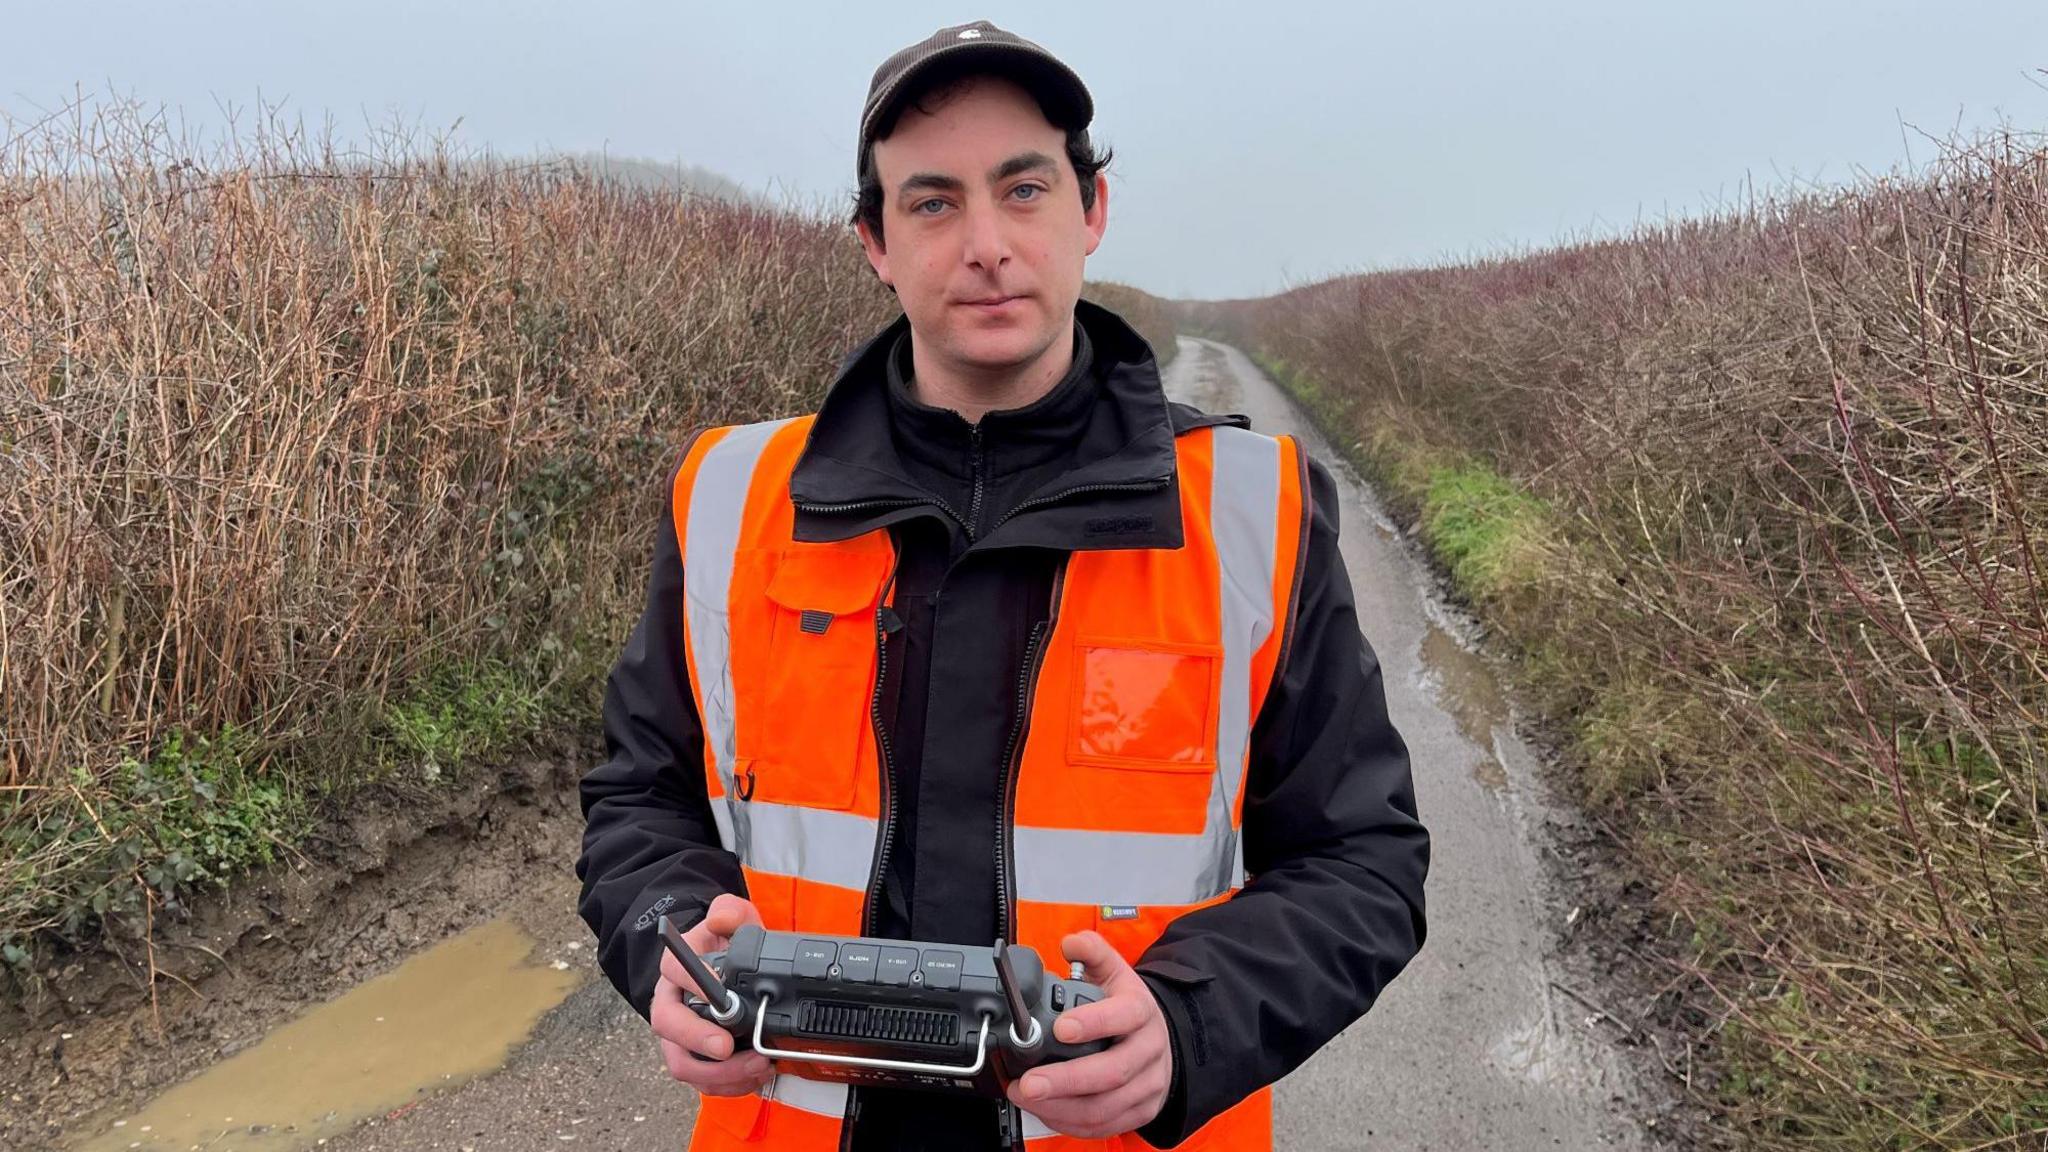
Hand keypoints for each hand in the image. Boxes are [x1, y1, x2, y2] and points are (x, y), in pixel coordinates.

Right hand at [650, 893, 773, 1095]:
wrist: (721, 970)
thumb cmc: (724, 947)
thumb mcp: (732, 919)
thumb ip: (729, 912)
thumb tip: (721, 920)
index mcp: (676, 967)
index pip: (673, 970)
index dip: (693, 982)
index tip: (719, 991)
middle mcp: (671, 1004)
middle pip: (668, 1026)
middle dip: (696, 1040)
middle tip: (726, 1047)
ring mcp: (680, 1036)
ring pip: (683, 1062)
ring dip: (718, 1072)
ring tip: (755, 1066)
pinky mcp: (696, 1060)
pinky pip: (703, 1082)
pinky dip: (729, 1085)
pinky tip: (754, 1077)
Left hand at [1005, 931, 1173, 1137]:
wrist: (1163, 1040)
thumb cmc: (1127, 1008)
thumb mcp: (1114, 972)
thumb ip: (1091, 952)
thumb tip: (1071, 942)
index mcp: (1140, 1010)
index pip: (1124, 1015)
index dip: (1093, 1022)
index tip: (1061, 1027)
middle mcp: (1148, 1049)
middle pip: (1112, 1071)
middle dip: (1066, 1080)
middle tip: (1029, 1082)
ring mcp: (1148, 1084)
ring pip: (1106, 1106)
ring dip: (1061, 1107)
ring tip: (1026, 1097)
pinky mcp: (1141, 1111)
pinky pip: (1104, 1125)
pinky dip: (1071, 1122)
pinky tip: (1046, 1111)